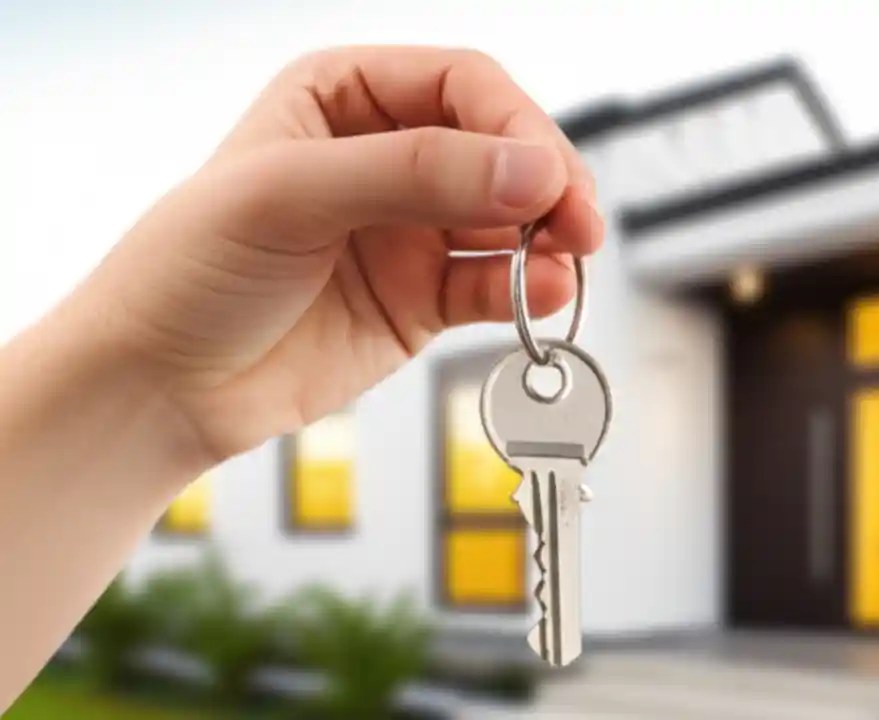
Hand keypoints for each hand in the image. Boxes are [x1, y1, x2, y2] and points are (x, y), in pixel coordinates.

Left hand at [84, 46, 602, 462]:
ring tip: (564, 261)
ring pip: (509, 218)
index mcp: (344, 97)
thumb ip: (416, 173)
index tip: (544, 176)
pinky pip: (493, 283)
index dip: (515, 124)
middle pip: (502, 149)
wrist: (159, 388)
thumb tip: (530, 169)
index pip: (463, 84)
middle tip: (577, 221)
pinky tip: (539, 295)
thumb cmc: (188, 271)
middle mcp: (385, 157)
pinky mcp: (423, 298)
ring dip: (547, 237)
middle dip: (547, 182)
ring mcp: (409, 230)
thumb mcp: (291, 194)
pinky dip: (525, 288)